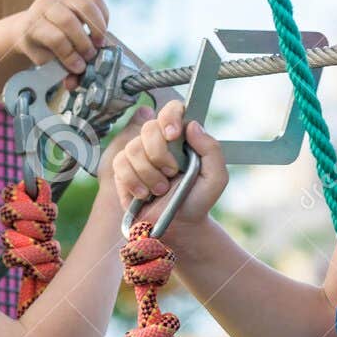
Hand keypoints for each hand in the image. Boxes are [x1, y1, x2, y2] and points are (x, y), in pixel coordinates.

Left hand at [14, 0, 109, 78]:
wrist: (31, 26)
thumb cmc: (40, 46)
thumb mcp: (45, 61)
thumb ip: (61, 71)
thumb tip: (74, 83)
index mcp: (32, 24)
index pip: (55, 38)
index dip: (70, 55)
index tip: (79, 67)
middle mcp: (45, 5)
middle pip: (68, 21)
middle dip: (83, 42)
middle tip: (90, 56)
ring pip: (85, 6)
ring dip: (97, 28)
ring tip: (99, 44)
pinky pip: (96, 1)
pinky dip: (103, 17)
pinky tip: (100, 31)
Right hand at [108, 99, 228, 234]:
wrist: (179, 226)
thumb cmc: (197, 200)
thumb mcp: (216, 178)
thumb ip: (212, 150)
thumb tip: (192, 125)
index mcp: (180, 138)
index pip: (172, 109)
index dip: (169, 117)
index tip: (173, 135)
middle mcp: (157, 142)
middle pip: (148, 128)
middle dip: (160, 154)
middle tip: (172, 173)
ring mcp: (138, 155)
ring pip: (133, 148)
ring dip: (149, 174)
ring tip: (161, 190)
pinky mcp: (122, 170)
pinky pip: (120, 166)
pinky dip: (134, 182)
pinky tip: (145, 194)